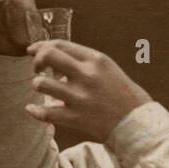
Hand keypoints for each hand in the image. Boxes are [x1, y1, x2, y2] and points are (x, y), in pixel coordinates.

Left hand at [24, 41, 151, 139]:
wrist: (137, 122)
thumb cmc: (122, 94)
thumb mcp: (108, 68)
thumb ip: (84, 61)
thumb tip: (55, 55)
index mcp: (95, 60)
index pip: (60, 44)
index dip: (41, 46)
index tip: (33, 50)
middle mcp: (86, 75)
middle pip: (48, 56)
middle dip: (37, 60)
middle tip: (37, 68)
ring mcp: (80, 98)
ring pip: (42, 84)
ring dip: (37, 84)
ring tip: (41, 87)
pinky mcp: (76, 118)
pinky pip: (46, 113)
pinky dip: (34, 111)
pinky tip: (31, 109)